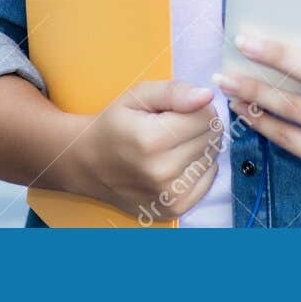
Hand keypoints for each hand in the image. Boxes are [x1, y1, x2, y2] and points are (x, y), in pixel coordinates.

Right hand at [72, 79, 224, 219]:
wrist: (88, 164)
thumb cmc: (115, 124)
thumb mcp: (138, 96)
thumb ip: (173, 91)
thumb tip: (208, 95)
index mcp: (151, 140)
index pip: (206, 117)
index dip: (198, 107)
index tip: (179, 109)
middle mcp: (161, 172)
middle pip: (212, 138)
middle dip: (200, 126)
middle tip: (174, 126)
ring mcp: (168, 195)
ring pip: (212, 158)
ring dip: (201, 147)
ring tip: (173, 144)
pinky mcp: (174, 209)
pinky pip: (209, 180)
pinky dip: (200, 168)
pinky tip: (178, 162)